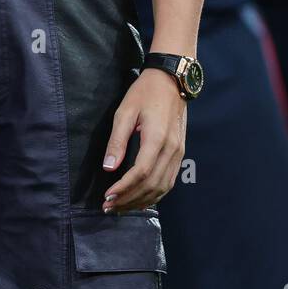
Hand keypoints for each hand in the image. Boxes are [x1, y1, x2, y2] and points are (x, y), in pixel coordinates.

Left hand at [101, 69, 186, 213]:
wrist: (172, 81)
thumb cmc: (145, 93)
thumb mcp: (125, 111)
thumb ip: (117, 140)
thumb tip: (108, 168)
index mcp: (157, 139)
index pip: (141, 173)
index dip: (124, 189)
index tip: (107, 197)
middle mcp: (171, 150)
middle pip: (151, 186)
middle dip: (129, 200)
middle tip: (109, 207)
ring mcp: (179, 154)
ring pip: (162, 188)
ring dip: (141, 201)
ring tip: (121, 207)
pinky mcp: (180, 154)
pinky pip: (168, 182)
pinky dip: (154, 195)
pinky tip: (140, 198)